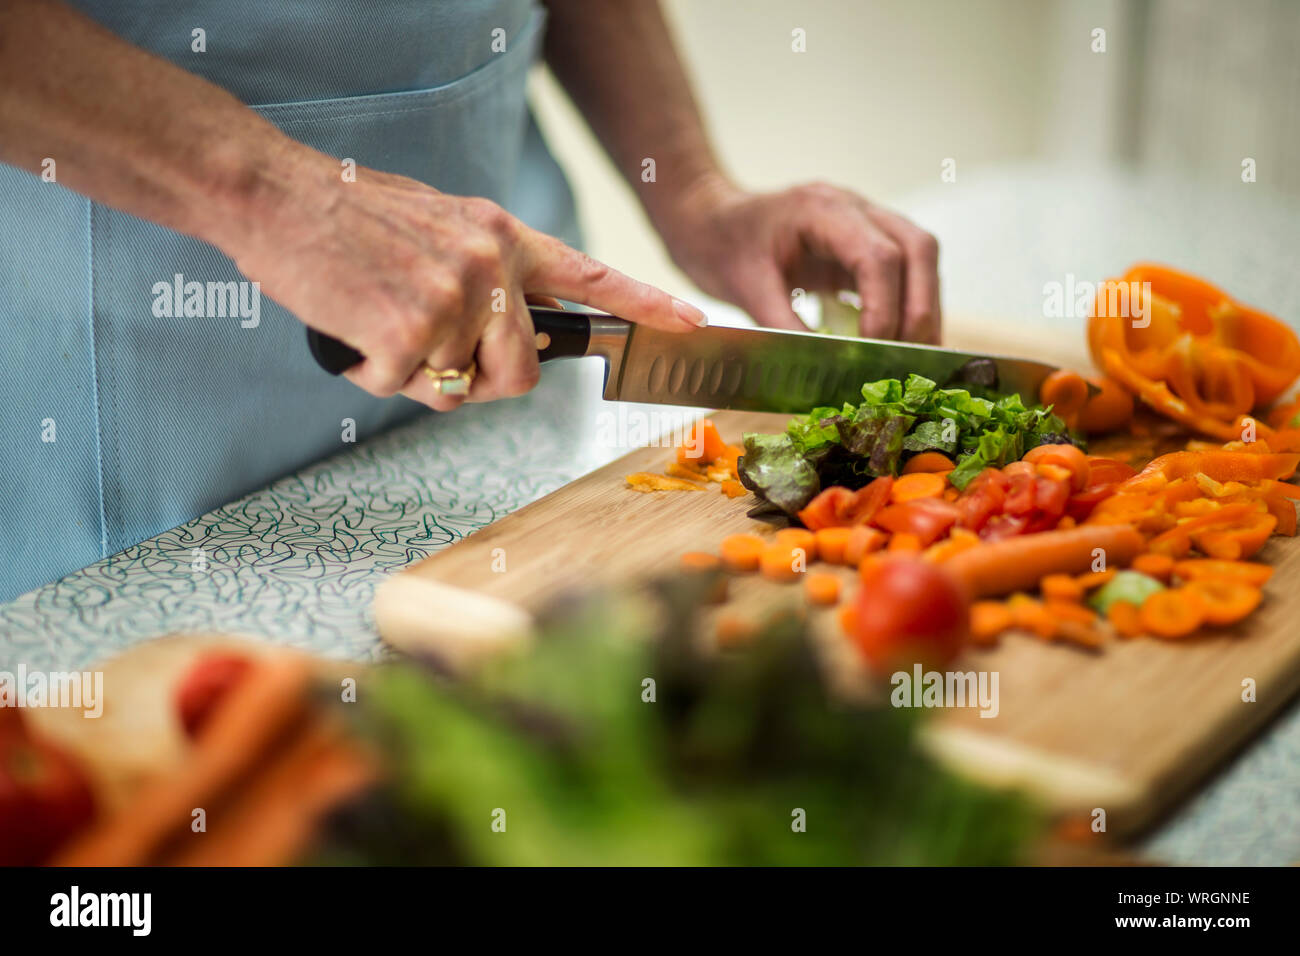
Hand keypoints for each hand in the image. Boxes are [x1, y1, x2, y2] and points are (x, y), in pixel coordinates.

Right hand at [225, 158, 706, 411]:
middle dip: (479, 382)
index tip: (690, 322)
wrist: (278, 194)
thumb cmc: (351, 217)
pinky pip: (403, 390)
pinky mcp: (408, 330)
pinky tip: (354, 328)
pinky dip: (372, 374)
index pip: (589, 277)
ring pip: (455, 389)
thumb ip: (485, 274)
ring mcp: (452, 298)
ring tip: (378, 320)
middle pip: (520, 375)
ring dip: (414, 375)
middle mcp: (490, 265)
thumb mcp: (440, 226)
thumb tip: (508, 337)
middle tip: (430, 355)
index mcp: (503, 237)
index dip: (644, 303)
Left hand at [656, 177, 940, 342]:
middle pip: (918, 248)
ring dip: (922, 309)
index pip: (878, 255)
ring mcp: (866, 222)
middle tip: (911, 360)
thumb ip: (784, 328)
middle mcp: (854, 207)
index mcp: (821, 209)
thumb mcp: (745, 290)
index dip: (884, 308)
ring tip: (912, 359)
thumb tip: (825, 372)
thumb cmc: (721, 244)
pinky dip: (908, 307)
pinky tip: (900, 344)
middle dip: (921, 309)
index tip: (873, 352)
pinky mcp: (865, 245)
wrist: (709, 221)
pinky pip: (905, 271)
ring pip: (922, 258)